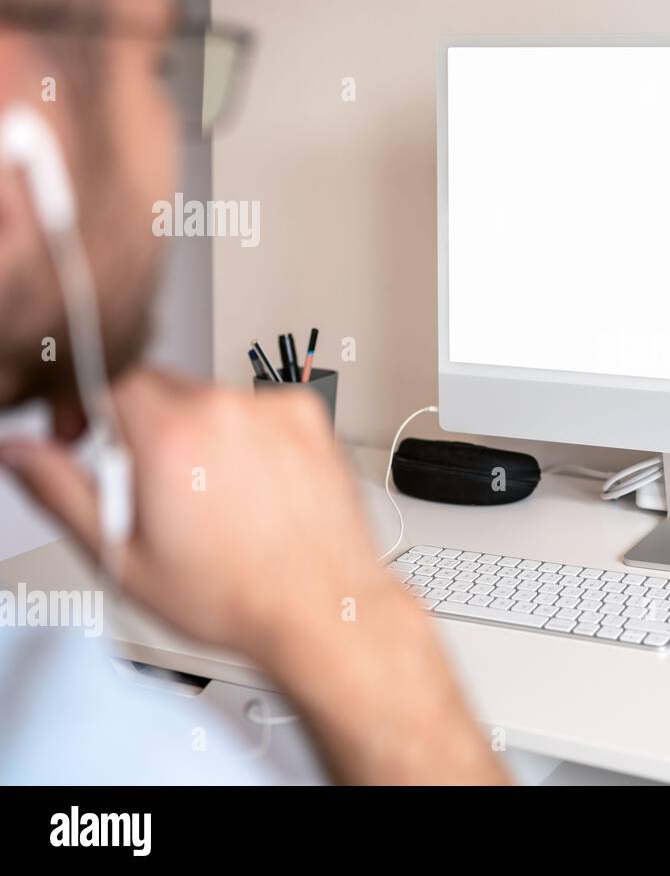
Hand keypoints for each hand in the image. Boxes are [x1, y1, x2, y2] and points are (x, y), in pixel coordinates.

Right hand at [0, 368, 388, 659]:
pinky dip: (248, 438)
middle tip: (157, 488)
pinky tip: (254, 489)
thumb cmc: (235, 596)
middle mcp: (227, 410)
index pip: (108, 378)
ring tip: (215, 499)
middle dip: (145, 427)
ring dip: (199, 434)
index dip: (88, 408)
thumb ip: (61, 491)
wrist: (323, 609)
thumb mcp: (123, 557)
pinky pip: (259, 410)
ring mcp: (276, 411)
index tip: (86, 435)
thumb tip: (19, 451)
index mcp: (173, 436)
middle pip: (160, 386)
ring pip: (211, 400)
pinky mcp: (311, 419)